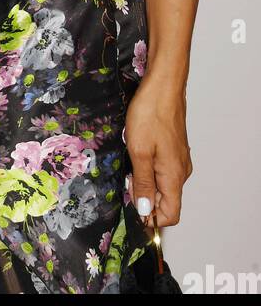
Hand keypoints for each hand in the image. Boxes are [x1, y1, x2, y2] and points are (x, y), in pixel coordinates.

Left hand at [124, 77, 192, 227]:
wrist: (162, 87)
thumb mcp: (139, 152)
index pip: (171, 214)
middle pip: (166, 201)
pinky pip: (162, 170)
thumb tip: (146, 211)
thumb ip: (143, 183)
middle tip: (125, 182)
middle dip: (144, 199)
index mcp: (174, 176)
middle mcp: (181, 172)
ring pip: (163, 185)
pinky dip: (148, 170)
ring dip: (145, 183)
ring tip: (128, 166)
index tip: (132, 209)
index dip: (152, 218)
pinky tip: (135, 155)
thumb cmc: (150, 115)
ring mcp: (179, 160)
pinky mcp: (174, 149)